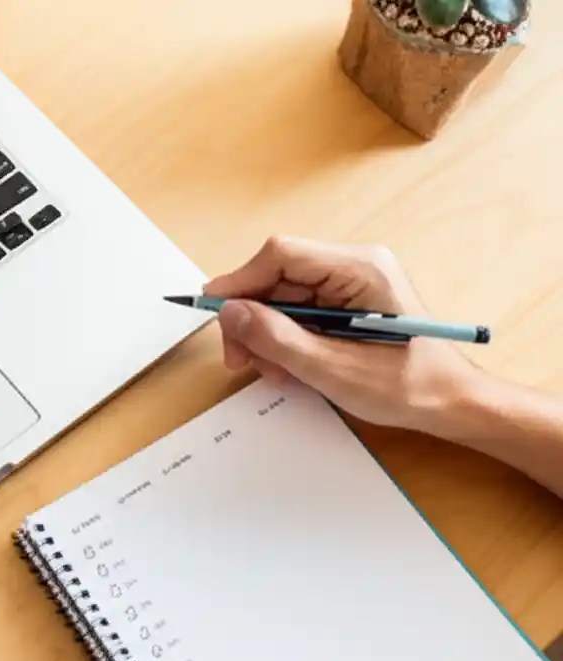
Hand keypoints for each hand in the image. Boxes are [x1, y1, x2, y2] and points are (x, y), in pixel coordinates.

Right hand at [205, 237, 483, 435]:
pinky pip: (296, 311)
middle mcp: (353, 266)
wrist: (450, 402)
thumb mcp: (333, 369)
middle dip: (251, 318)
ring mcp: (348, 283)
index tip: (213, 311)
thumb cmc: (409, 386)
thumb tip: (229, 313)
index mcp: (360, 268)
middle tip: (240, 359)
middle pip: (276, 277)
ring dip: (265, 334)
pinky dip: (282, 338)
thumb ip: (277, 339)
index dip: (241, 281)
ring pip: (281, 296)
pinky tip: (286, 365)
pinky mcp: (344, 301)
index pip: (282, 255)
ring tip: (270, 370)